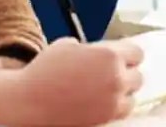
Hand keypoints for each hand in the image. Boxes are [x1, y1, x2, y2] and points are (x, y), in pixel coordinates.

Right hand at [0, 38, 142, 125]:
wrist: (27, 102)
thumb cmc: (43, 71)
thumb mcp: (67, 46)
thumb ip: (91, 48)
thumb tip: (100, 53)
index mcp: (110, 55)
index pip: (137, 53)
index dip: (127, 56)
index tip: (120, 59)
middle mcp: (116, 78)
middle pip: (138, 77)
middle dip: (125, 75)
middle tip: (110, 77)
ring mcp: (112, 102)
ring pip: (132, 98)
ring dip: (122, 94)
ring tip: (104, 93)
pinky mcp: (105, 120)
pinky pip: (121, 113)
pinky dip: (114, 110)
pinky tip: (100, 105)